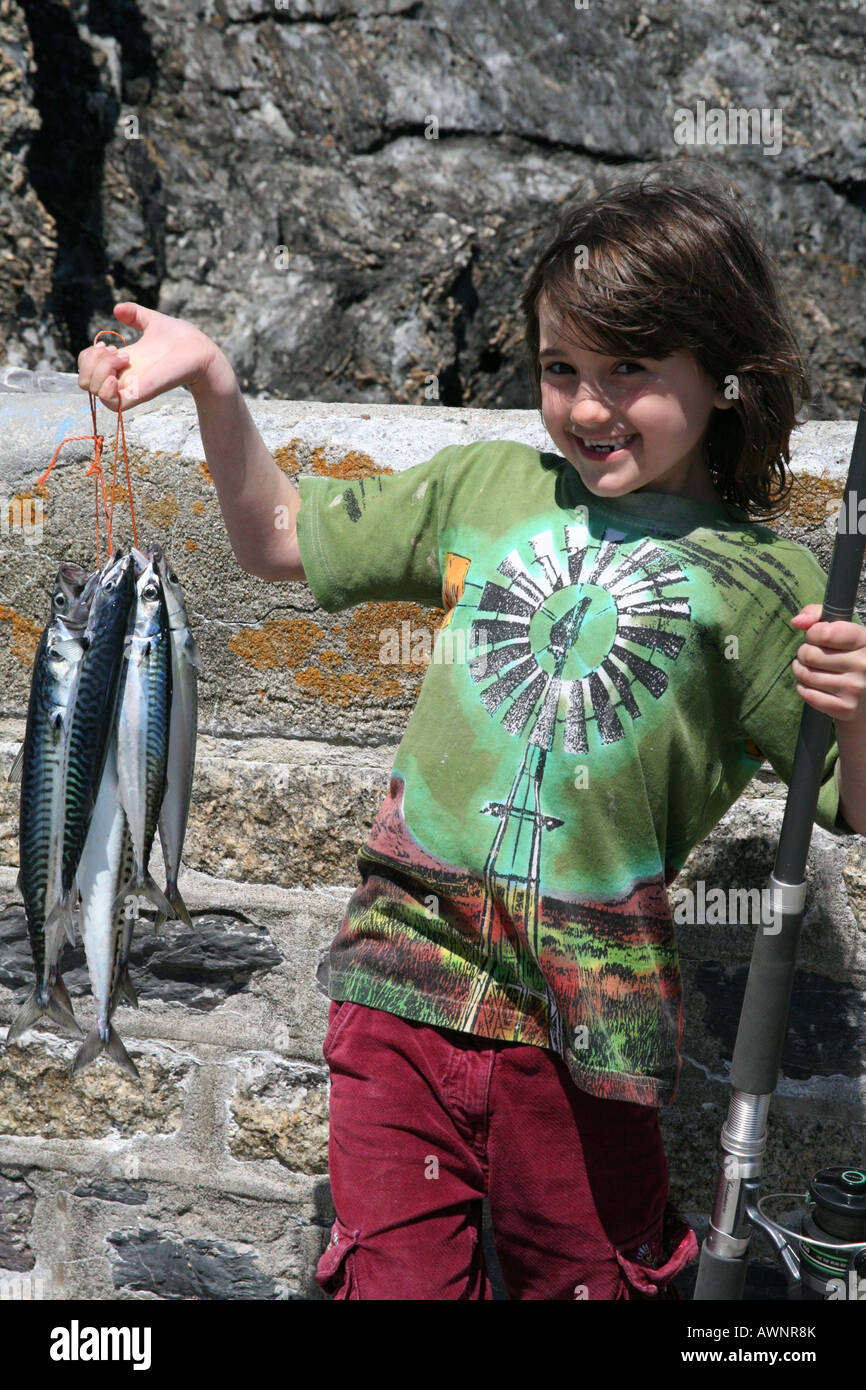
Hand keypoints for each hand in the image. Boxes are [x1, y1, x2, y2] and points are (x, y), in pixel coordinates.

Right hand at [77, 302, 231, 411]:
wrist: (201, 351)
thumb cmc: (181, 338)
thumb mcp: (151, 321)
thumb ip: (134, 314)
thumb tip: (117, 308)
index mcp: (122, 362)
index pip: (88, 367)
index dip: (89, 356)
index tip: (107, 345)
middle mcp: (122, 377)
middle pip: (84, 380)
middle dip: (91, 361)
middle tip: (116, 352)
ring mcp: (130, 387)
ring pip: (92, 391)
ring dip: (98, 371)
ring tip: (122, 358)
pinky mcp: (140, 395)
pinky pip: (111, 404)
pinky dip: (106, 390)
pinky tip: (116, 376)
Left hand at [790, 606, 865, 720]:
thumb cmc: (852, 656)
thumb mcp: (844, 631)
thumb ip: (819, 616)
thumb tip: (797, 621)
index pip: (824, 633)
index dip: (812, 634)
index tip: (816, 637)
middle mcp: (865, 665)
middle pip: (810, 654)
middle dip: (804, 652)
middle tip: (810, 655)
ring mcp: (856, 688)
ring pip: (806, 674)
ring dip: (800, 669)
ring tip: (808, 668)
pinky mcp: (845, 708)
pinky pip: (807, 694)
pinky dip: (803, 687)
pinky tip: (811, 683)